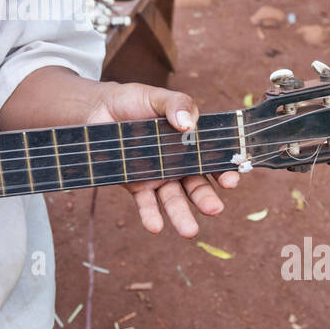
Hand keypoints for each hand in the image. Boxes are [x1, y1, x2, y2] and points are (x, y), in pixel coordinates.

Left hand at [85, 82, 241, 237]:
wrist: (99, 109)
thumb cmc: (133, 101)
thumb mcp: (158, 97)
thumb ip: (177, 104)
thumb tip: (187, 123)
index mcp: (190, 144)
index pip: (213, 160)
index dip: (224, 171)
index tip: (230, 180)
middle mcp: (178, 164)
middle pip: (196, 185)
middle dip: (206, 199)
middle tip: (214, 209)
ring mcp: (158, 177)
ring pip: (174, 200)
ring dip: (182, 216)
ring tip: (189, 232)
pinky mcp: (137, 185)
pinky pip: (146, 203)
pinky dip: (151, 216)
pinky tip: (155, 227)